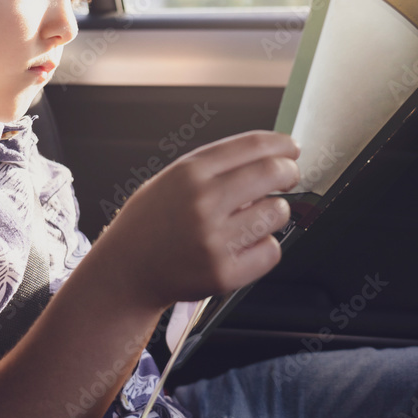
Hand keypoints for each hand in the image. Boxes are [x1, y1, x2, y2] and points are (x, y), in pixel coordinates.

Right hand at [97, 130, 299, 309]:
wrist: (126, 270)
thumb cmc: (152, 221)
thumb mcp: (173, 179)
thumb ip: (217, 168)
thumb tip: (270, 156)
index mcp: (190, 173)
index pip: (253, 145)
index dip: (282, 144)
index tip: (292, 149)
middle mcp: (203, 202)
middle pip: (273, 173)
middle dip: (289, 172)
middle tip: (288, 177)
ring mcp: (214, 239)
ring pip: (277, 213)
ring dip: (274, 212)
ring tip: (254, 218)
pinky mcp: (224, 273)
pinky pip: (271, 251)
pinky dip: (264, 247)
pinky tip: (244, 246)